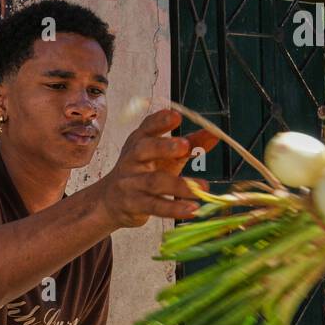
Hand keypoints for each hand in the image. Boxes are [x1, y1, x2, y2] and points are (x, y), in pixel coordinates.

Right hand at [99, 109, 219, 228]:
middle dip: (163, 146)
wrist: (110, 201)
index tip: (176, 116)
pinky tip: (191, 208)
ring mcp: (130, 182)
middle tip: (185, 146)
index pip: (146, 127)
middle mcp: (132, 159)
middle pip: (144, 149)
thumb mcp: (164, 157)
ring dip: (179, 184)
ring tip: (203, 186)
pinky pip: (154, 205)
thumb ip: (189, 145)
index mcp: (139, 142)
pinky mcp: (133, 204)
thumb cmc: (142, 173)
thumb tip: (214, 135)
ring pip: (153, 181)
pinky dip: (174, 208)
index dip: (160, 121)